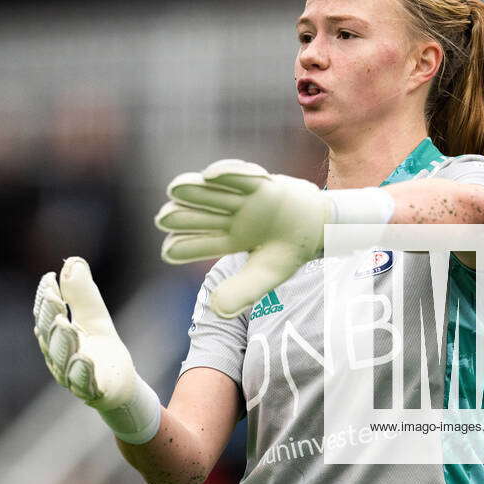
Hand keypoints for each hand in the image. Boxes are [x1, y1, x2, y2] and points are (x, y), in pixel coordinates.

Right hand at [33, 257, 160, 442]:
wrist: (120, 384)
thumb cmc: (101, 348)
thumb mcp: (95, 316)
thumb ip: (83, 293)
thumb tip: (72, 261)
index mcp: (56, 337)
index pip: (46, 315)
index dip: (45, 298)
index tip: (49, 278)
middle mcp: (58, 357)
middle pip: (50, 336)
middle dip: (50, 316)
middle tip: (54, 297)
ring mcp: (72, 376)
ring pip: (63, 360)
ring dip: (63, 342)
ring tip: (66, 324)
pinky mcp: (92, 392)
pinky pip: (83, 384)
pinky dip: (82, 372)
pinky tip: (83, 358)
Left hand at [154, 159, 329, 317]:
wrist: (320, 226)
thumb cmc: (288, 251)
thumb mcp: (267, 274)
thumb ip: (243, 292)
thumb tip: (215, 310)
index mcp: (229, 241)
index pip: (201, 245)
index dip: (185, 247)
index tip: (167, 252)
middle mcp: (230, 219)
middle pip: (201, 216)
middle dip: (182, 216)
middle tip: (163, 217)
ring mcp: (243, 199)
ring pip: (213, 194)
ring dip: (194, 190)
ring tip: (175, 189)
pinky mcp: (260, 182)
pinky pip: (241, 176)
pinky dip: (228, 173)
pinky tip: (210, 175)